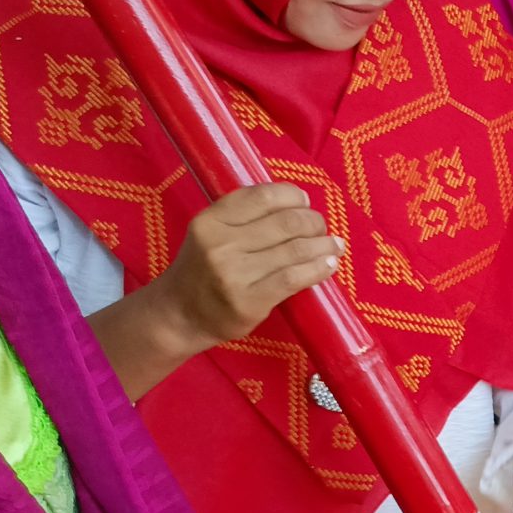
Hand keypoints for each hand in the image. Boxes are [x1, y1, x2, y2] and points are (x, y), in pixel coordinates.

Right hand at [151, 183, 340, 352]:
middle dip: (313, 222)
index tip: (304, 203)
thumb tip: (299, 205)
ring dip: (323, 245)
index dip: (293, 196)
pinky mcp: (249, 301)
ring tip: (334, 245)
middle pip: (286, 222)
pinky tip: (328, 265)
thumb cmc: (201, 271)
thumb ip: (244, 217)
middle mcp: (221, 244)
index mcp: (211, 220)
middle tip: (321, 228)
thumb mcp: (210, 233)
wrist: (178, 316)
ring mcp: (234, 274)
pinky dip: (318, 268)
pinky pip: (294, 277)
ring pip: (294, 249)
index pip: (264, 196)